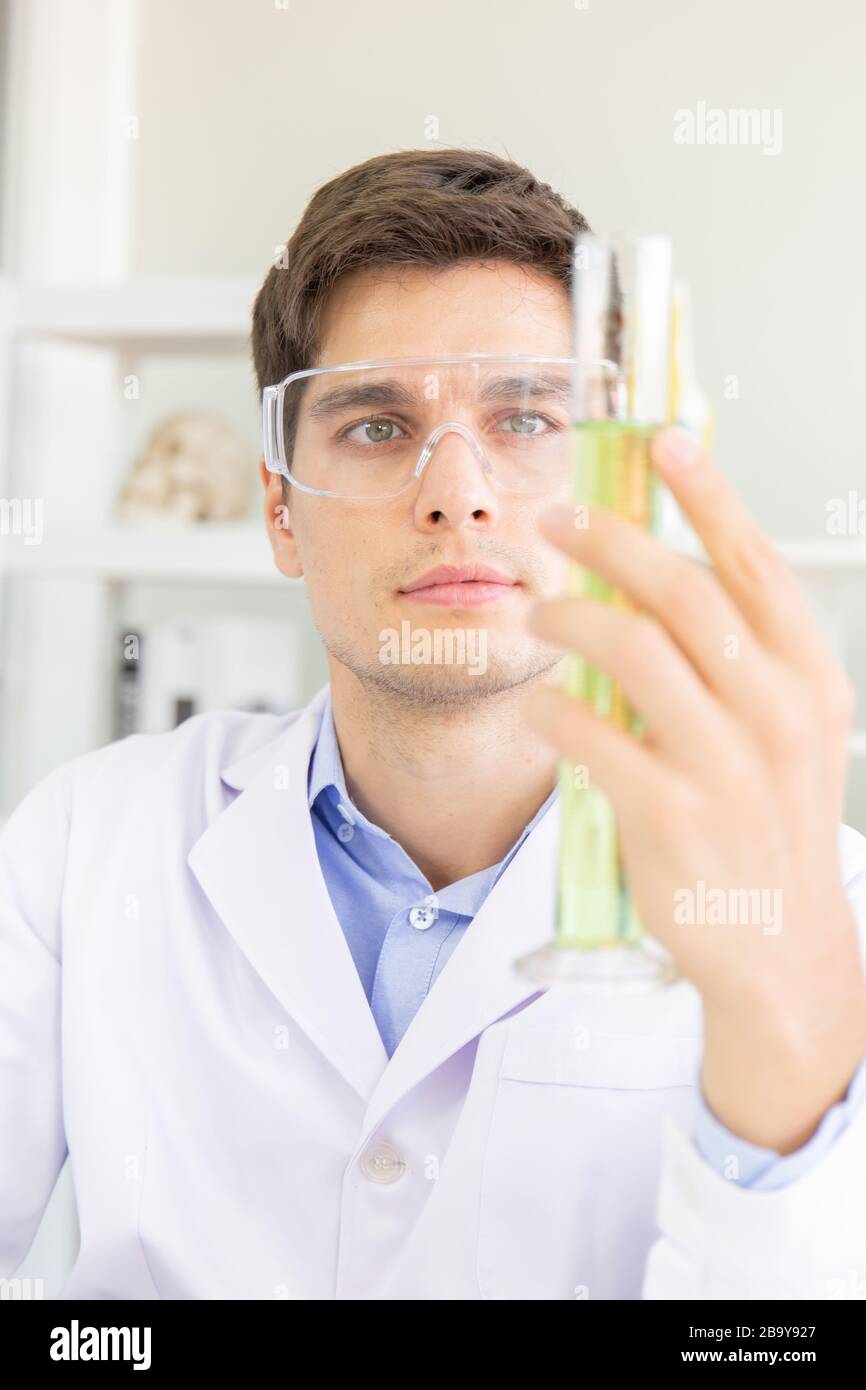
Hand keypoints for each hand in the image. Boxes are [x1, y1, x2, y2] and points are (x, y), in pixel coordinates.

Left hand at [522, 425, 865, 1152]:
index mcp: (808, 677)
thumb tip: (655, 580)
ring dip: (567, 616)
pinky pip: (591, 734)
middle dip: (608, 540)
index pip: (753, 562)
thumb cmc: (769, 824)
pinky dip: (555, 707)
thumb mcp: (786, 731)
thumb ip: (738, 657)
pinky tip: (542, 701)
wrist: (780, 946)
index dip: (707, 493)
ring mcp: (726, 764)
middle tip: (555, 519)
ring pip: (629, 649)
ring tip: (534, 611)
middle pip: (680, 591)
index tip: (664, 440)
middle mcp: (776, 710)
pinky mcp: (670, 815)